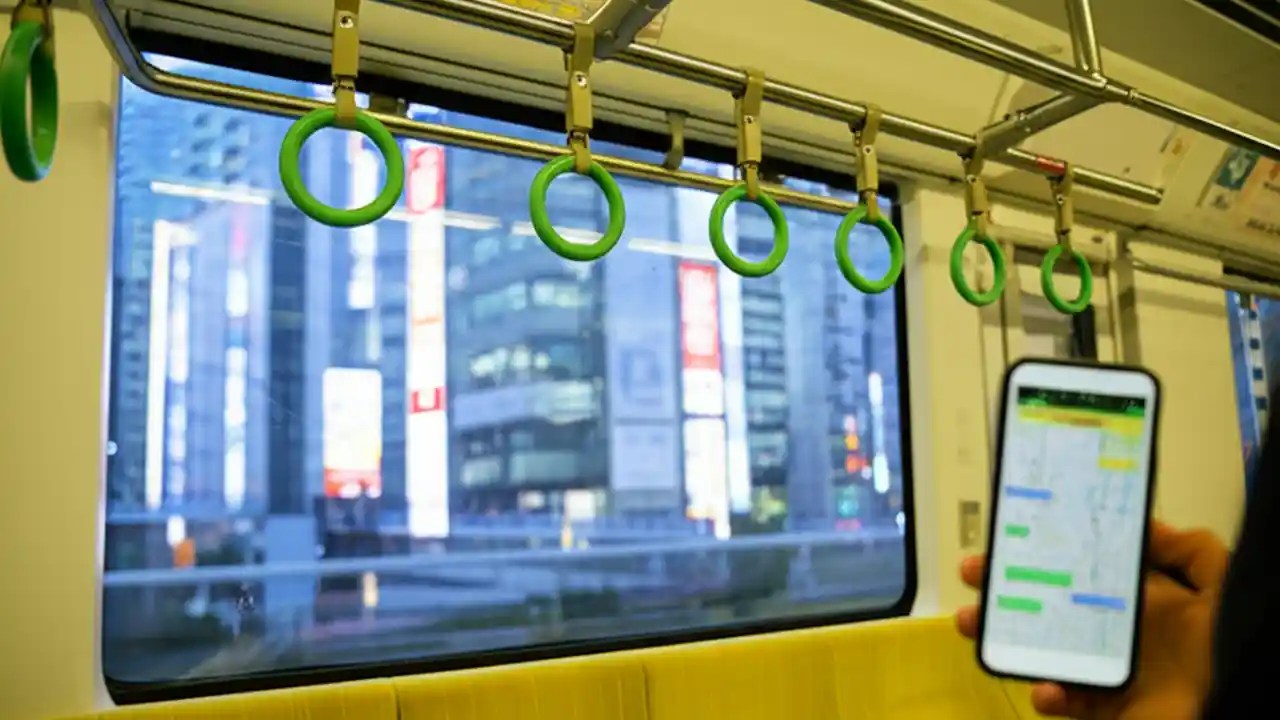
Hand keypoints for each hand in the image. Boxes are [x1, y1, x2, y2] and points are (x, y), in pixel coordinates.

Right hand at [955, 521, 1228, 718]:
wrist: (1243, 706)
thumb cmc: (1235, 647)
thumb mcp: (1223, 581)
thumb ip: (1191, 548)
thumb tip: (1145, 523)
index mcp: (1140, 599)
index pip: (1080, 567)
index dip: (1041, 551)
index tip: (1008, 535)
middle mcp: (1115, 633)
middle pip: (1046, 604)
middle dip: (1002, 587)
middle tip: (973, 574)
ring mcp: (1104, 671)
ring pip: (1039, 650)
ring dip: (1002, 636)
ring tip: (975, 623)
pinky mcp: (1104, 709)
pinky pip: (1062, 700)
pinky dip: (1046, 693)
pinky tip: (1045, 685)